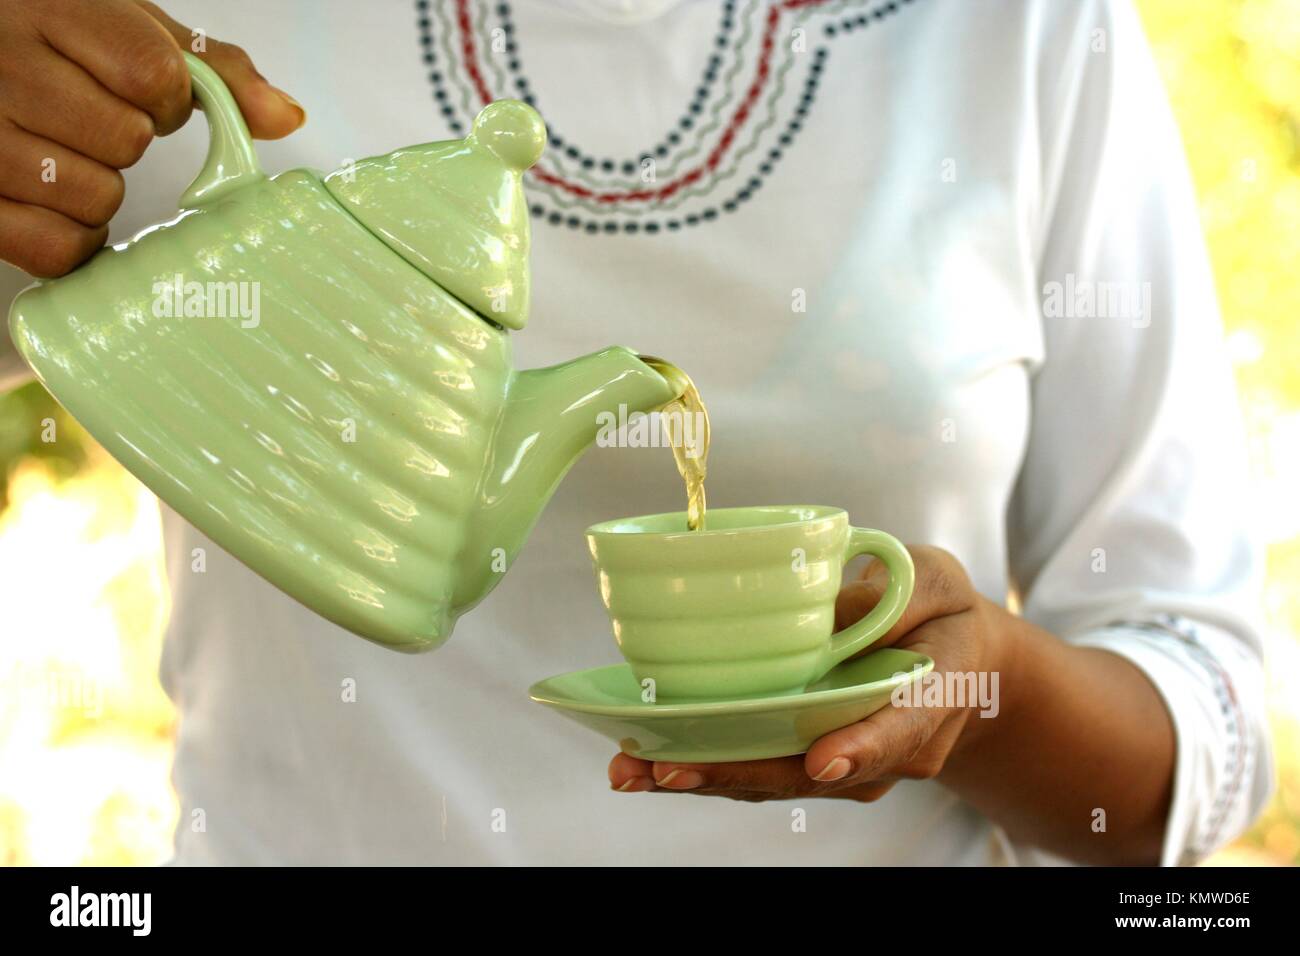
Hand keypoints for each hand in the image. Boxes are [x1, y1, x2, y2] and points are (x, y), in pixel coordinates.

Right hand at [0, 0, 304, 276]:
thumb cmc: (53, 45)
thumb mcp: (128, 31)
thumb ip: (212, 69)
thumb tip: (287, 117)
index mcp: (48, 9)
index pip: (153, 73)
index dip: (170, 99)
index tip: (149, 95)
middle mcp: (1, 66)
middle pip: (126, 140)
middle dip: (130, 142)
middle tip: (95, 125)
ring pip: (94, 197)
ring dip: (99, 192)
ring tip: (68, 157)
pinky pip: (53, 248)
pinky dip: (72, 239)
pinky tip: (57, 203)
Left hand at [608, 545, 1015, 801]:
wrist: (956, 663)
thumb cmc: (941, 613)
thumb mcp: (937, 581)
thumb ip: (901, 593)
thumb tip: (842, 604)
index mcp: (927, 701)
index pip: (898, 731)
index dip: (861, 747)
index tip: (822, 760)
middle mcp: (885, 750)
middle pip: (809, 773)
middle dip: (737, 774)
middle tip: (668, 771)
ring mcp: (845, 765)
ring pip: (773, 781)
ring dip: (702, 778)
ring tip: (633, 773)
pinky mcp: (809, 759)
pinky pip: (758, 769)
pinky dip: (704, 767)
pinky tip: (645, 764)